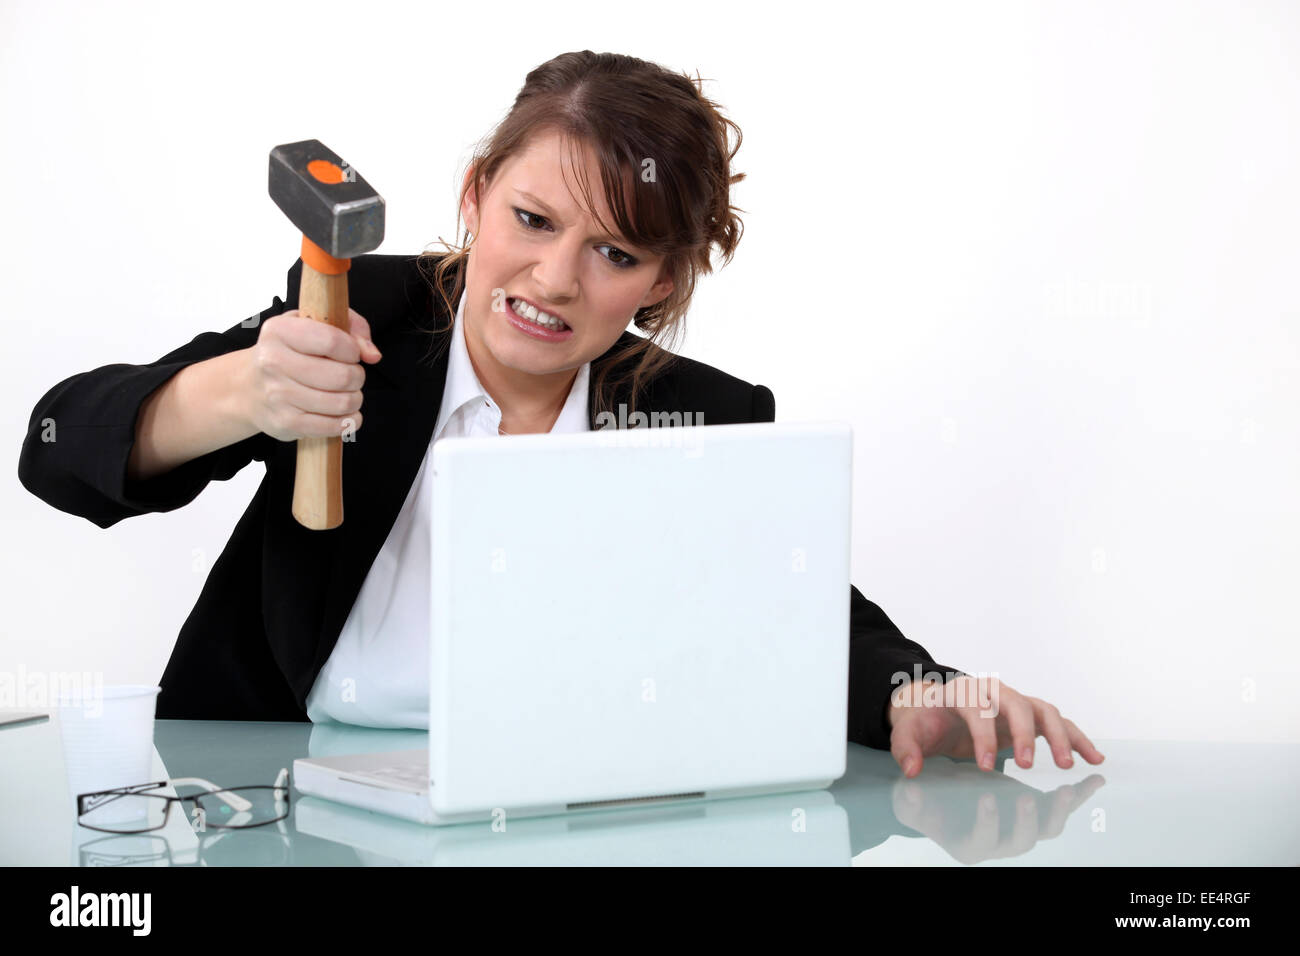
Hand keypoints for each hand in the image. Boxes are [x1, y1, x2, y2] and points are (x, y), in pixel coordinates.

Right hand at [242, 307, 381, 441]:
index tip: (351, 353)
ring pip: (341, 403)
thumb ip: (352, 327)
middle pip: (341, 376)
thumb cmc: (289, 352)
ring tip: (346, 393)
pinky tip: (344, 413)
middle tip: (350, 376)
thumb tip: (372, 354)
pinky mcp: (285, 422)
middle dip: (357, 377)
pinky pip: (333, 426)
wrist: (249, 388)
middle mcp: (273, 362)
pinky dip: (348, 421)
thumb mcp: (314, 323)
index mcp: (279, 331)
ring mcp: (278, 395)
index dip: (352, 350)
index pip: (332, 341)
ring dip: (354, 399)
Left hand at [887, 676, 1104, 777]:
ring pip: (1044, 711)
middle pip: (1018, 704)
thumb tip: (911, 769)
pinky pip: (1058, 724)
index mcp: (963, 690)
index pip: (978, 708)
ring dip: (1059, 736)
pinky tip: (1094, 758)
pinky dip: (1078, 738)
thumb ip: (905, 747)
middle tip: (1028, 765)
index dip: (984, 736)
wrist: (932, 703)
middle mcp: (994, 691)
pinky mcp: (1028, 717)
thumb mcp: (906, 728)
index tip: (987, 766)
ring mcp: (1014, 702)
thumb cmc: (923, 716)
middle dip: (1025, 734)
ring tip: (1066, 765)